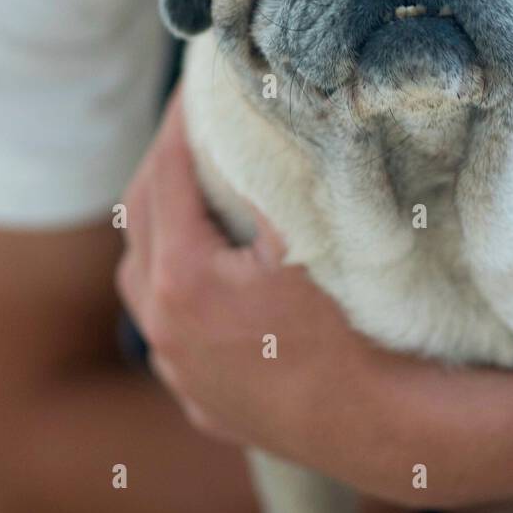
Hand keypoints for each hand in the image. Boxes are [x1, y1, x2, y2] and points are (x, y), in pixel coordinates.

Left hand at [115, 91, 413, 482]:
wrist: (372, 423)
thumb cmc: (347, 328)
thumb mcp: (305, 239)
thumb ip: (263, 178)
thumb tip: (248, 117)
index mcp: (183, 277)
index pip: (164, 175)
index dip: (177, 126)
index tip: (192, 89)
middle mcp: (162, 323)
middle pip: (140, 220)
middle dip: (163, 166)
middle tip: (189, 127)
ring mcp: (175, 366)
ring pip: (139, 279)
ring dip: (156, 230)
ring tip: (187, 193)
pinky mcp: (197, 397)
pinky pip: (166, 329)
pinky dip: (174, 289)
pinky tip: (205, 277)